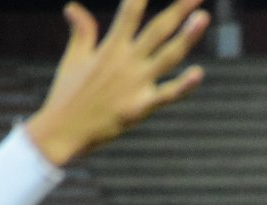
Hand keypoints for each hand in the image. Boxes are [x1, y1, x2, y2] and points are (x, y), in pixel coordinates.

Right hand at [24, 0, 209, 165]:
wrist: (63, 130)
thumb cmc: (68, 95)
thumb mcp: (74, 59)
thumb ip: (82, 32)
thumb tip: (73, 7)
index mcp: (110, 47)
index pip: (130, 11)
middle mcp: (126, 61)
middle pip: (158, 29)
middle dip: (178, 9)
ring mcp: (136, 83)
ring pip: (168, 56)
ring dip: (187, 37)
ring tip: (204, 17)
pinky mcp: (141, 107)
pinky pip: (167, 95)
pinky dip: (183, 86)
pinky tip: (199, 73)